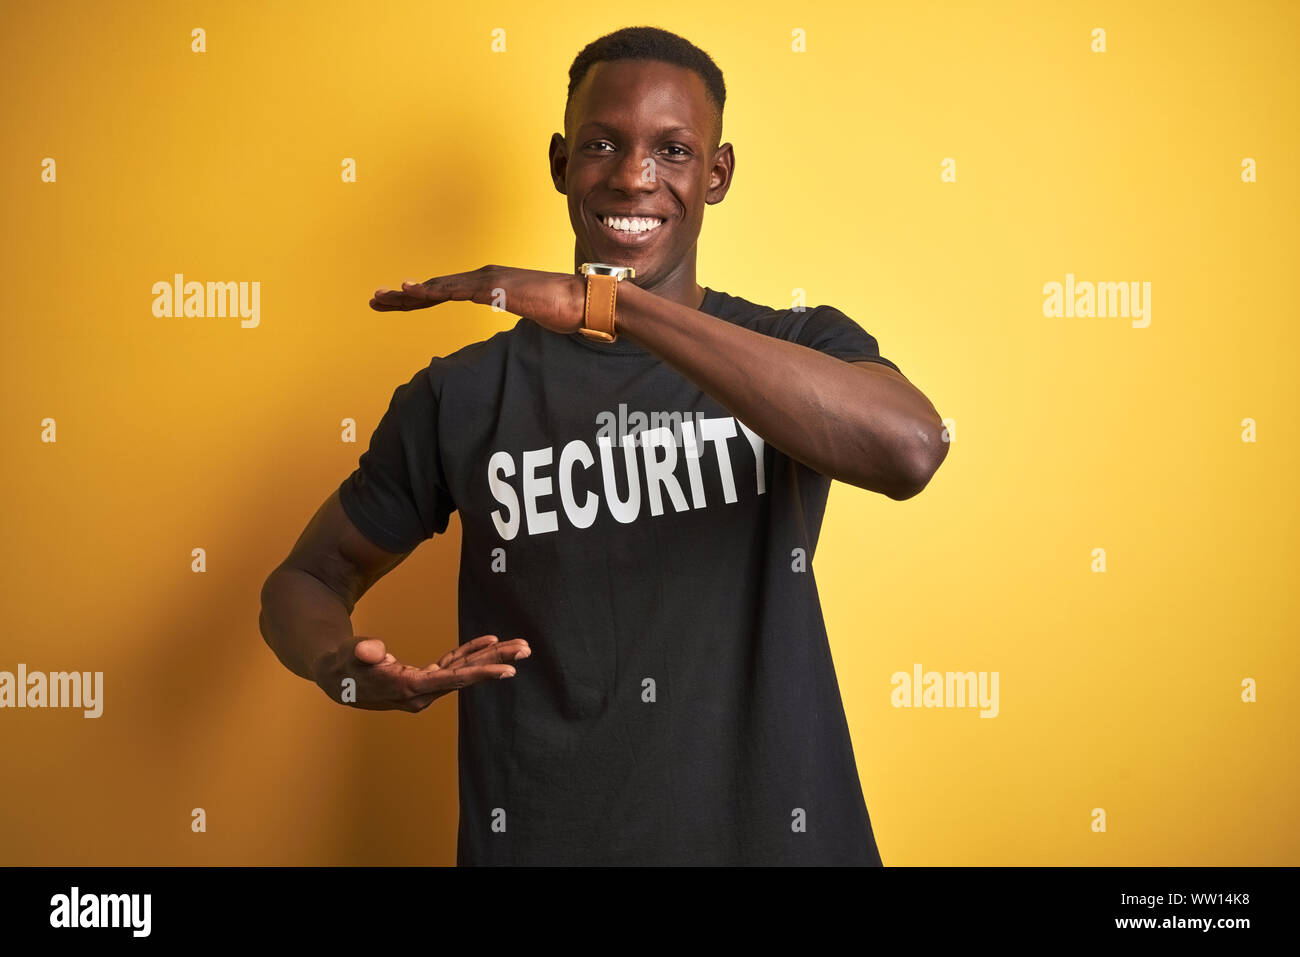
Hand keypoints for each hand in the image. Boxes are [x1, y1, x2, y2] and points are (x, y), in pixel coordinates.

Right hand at [312, 634, 530, 712]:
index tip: (508, 669)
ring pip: (464, 670)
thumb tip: (373, 651)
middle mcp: (423, 692)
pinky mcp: (424, 677)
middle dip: (497, 662)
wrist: (336, 678)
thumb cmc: (342, 666)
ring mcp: (425, 686)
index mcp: (409, 689)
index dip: (481, 673)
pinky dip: (470, 653)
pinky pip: (453, 665)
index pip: (452, 680)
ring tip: (519, 646)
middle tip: (526, 648)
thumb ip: (361, 653)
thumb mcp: (348, 657)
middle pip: (466, 675)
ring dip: (491, 657)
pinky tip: (488, 643)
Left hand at [370, 264, 584, 335]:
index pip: (447, 292)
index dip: (420, 298)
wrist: (583, 301)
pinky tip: (407, 291)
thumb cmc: (563, 309)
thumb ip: (517, 312)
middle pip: (434, 287)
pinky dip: (426, 290)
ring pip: (436, 287)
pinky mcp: (491, 287)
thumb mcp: (531, 314)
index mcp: (490, 284)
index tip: (397, 302)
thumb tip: (519, 321)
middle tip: (375, 299)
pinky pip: (452, 290)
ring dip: (405, 294)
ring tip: (380, 298)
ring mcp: (486, 280)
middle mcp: (483, 277)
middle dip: (402, 295)